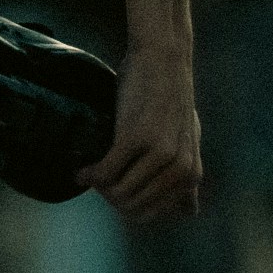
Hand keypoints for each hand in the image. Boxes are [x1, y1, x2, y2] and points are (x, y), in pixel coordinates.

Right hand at [86, 40, 205, 224]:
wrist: (164, 59)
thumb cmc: (169, 99)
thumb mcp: (187, 141)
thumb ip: (187, 176)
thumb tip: (189, 214)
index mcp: (191, 175)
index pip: (150, 214)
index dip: (125, 207)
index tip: (112, 191)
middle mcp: (180, 170)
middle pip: (132, 207)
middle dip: (109, 198)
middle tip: (97, 181)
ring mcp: (160, 155)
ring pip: (117, 193)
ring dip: (98, 187)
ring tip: (89, 172)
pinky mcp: (136, 138)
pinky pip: (105, 172)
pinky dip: (89, 174)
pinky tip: (81, 170)